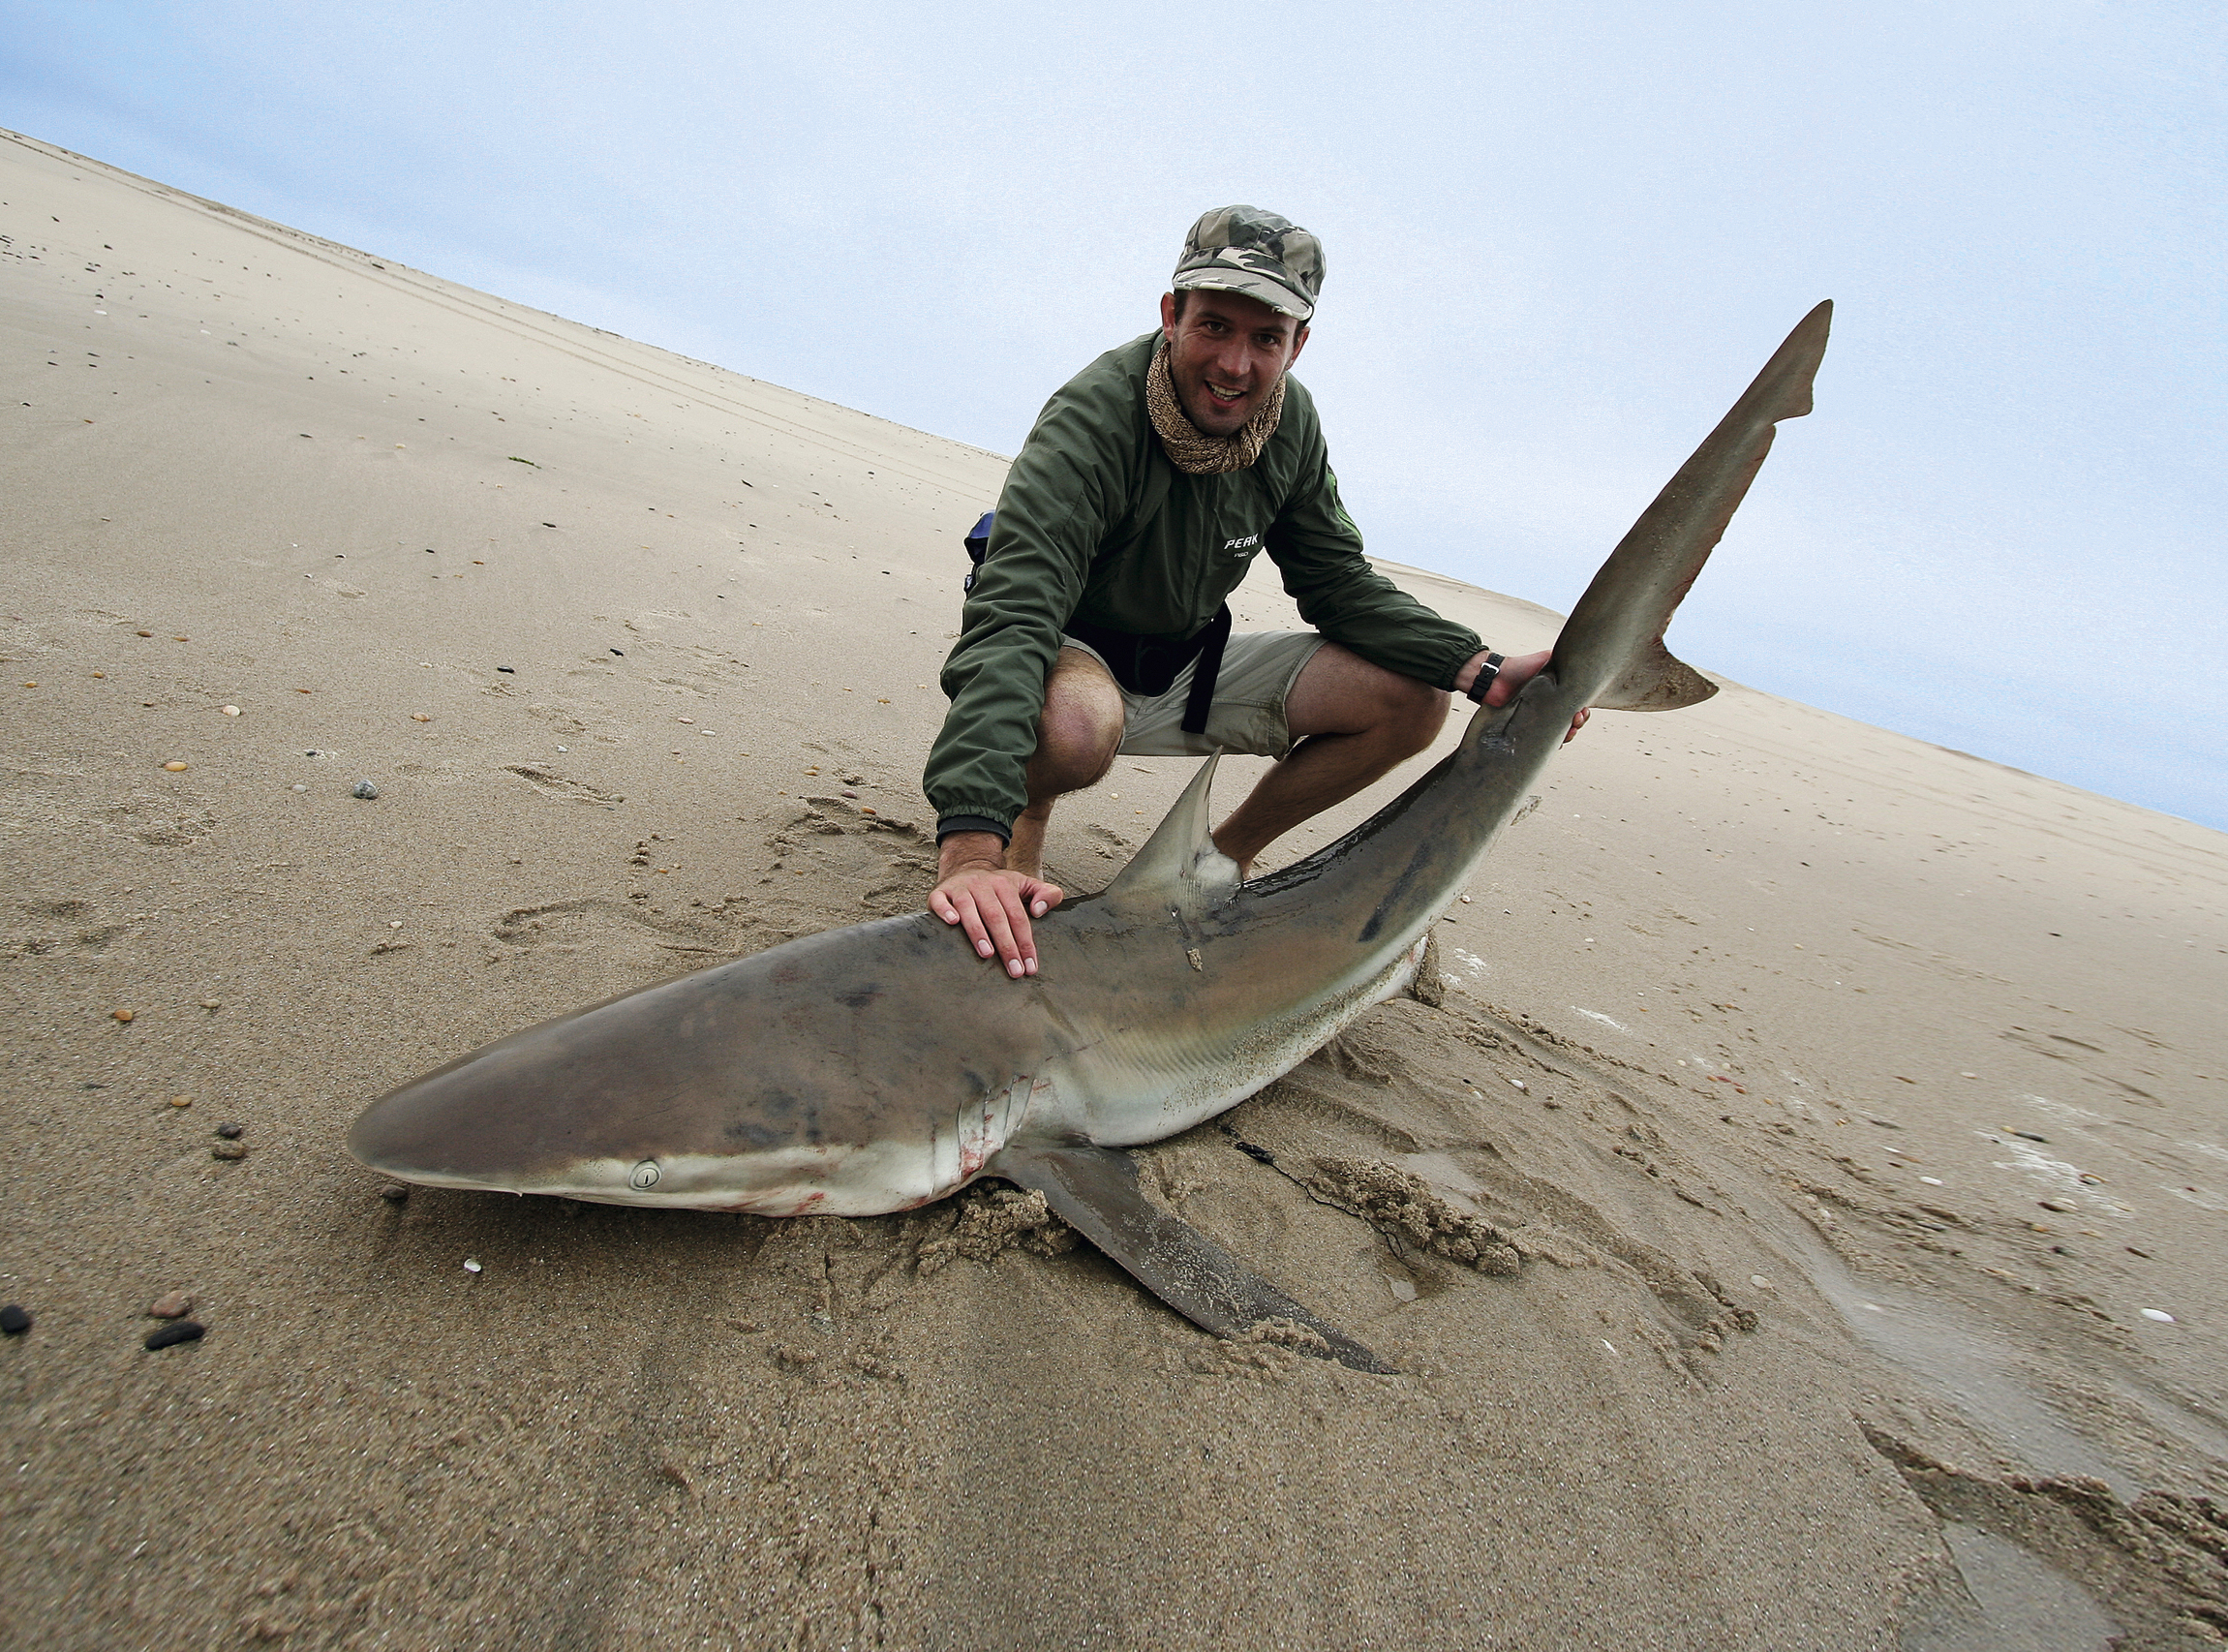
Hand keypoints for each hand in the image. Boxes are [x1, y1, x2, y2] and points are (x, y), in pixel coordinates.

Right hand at [929, 833, 1063, 978]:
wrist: (966, 868)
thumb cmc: (999, 886)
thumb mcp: (1026, 885)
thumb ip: (1048, 894)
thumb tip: (1039, 911)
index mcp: (1005, 885)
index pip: (1018, 916)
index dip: (1025, 942)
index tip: (1030, 966)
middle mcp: (982, 885)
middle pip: (996, 916)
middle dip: (1006, 945)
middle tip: (1014, 970)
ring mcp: (960, 889)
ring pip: (969, 909)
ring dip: (978, 931)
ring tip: (987, 954)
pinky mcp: (940, 893)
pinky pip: (940, 901)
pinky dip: (945, 911)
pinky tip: (952, 923)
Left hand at [1458, 648, 1589, 742]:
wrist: (1495, 677)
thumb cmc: (1518, 668)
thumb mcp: (1545, 660)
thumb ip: (1561, 660)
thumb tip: (1580, 660)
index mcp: (1555, 697)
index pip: (1575, 708)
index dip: (1582, 712)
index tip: (1584, 709)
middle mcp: (1548, 710)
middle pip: (1570, 723)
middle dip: (1579, 723)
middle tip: (1578, 717)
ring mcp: (1537, 721)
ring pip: (1559, 734)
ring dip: (1569, 734)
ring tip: (1571, 729)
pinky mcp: (1525, 731)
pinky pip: (1540, 743)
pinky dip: (1552, 744)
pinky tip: (1558, 741)